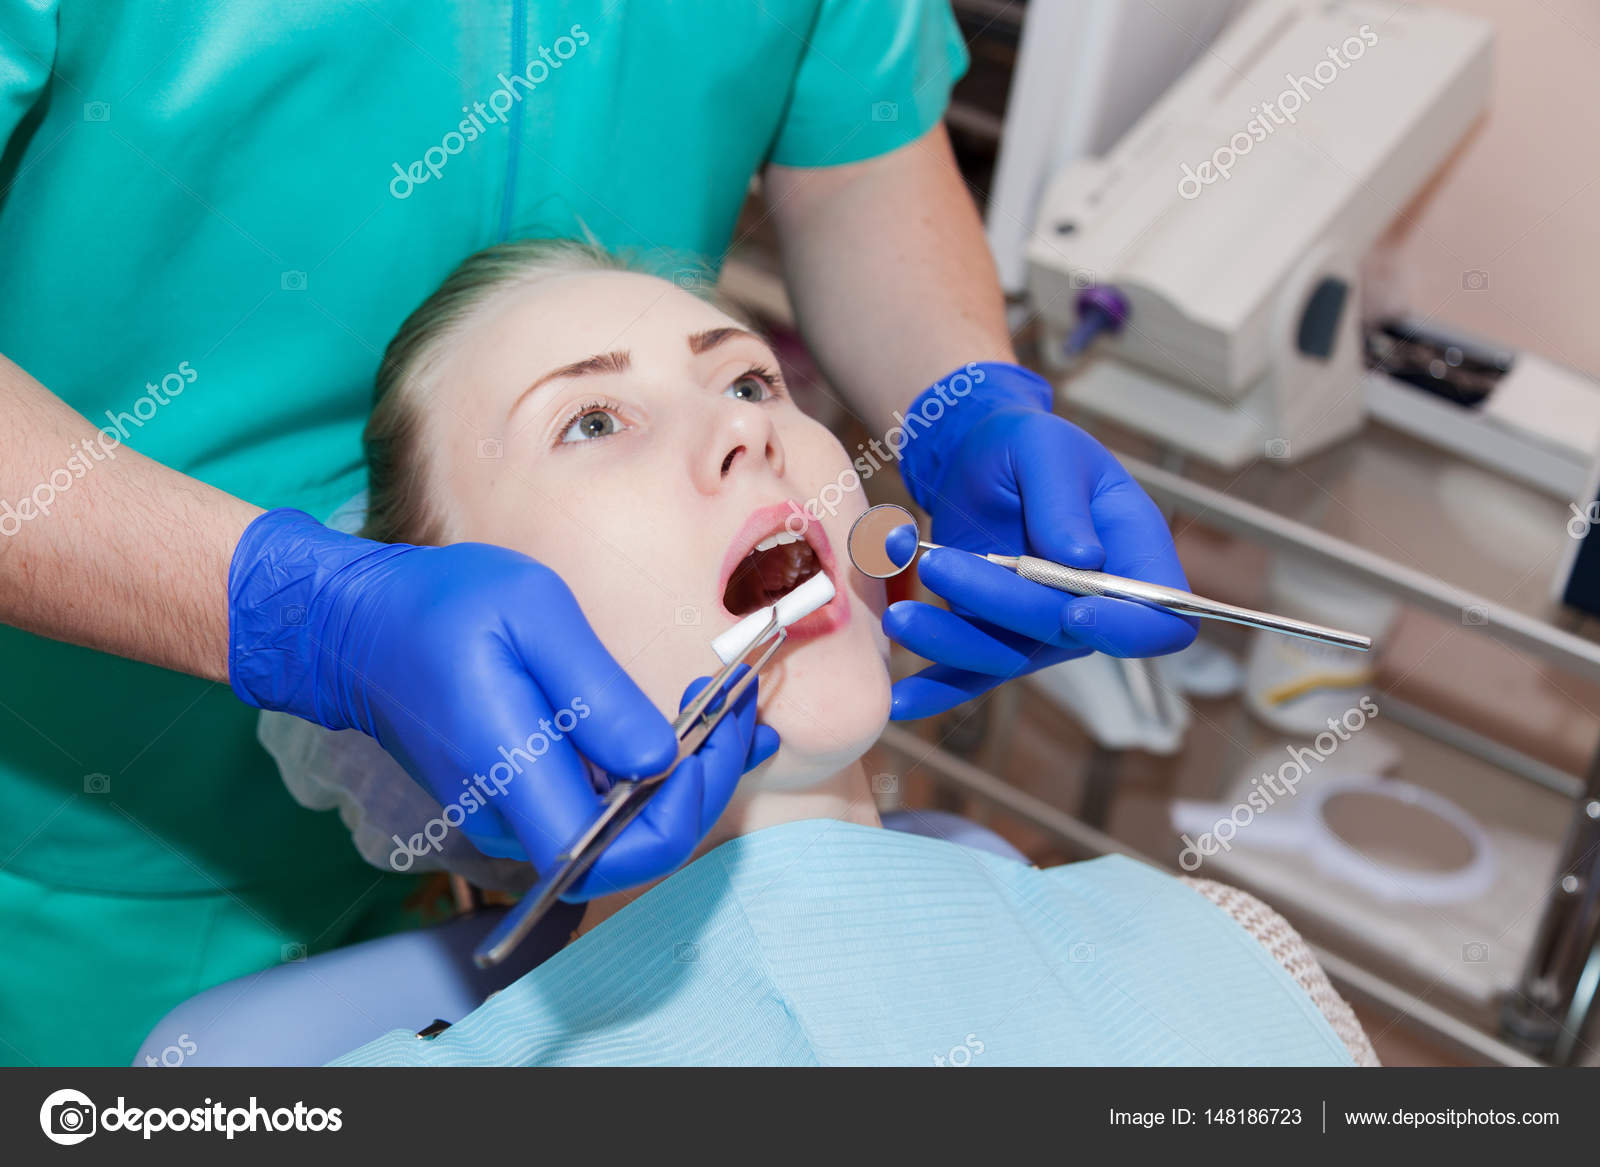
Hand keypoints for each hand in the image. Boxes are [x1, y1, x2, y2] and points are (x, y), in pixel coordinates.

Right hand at [228, 510, 777, 896]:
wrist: (357, 630)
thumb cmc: (441, 606)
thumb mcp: (530, 614)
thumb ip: (595, 693)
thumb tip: (659, 760)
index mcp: (513, 772)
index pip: (620, 850)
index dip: (688, 806)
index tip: (720, 726)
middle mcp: (512, 815)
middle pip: (633, 850)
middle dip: (705, 788)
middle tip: (743, 712)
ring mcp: (513, 814)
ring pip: (621, 833)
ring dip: (689, 783)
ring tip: (735, 715)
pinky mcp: (518, 798)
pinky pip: (600, 808)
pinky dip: (655, 775)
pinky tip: (692, 727)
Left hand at [888, 363, 1195, 719]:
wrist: (975, 454)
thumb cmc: (1025, 444)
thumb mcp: (1045, 447)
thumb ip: (1062, 499)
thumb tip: (1081, 559)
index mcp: (1134, 551)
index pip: (1160, 618)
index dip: (1128, 628)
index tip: (1076, 611)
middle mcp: (1096, 602)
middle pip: (1064, 633)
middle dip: (1002, 605)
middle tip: (941, 565)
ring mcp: (1043, 628)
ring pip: (1007, 655)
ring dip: (952, 643)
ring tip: (898, 615)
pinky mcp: (994, 636)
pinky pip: (969, 672)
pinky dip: (935, 688)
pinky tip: (901, 702)